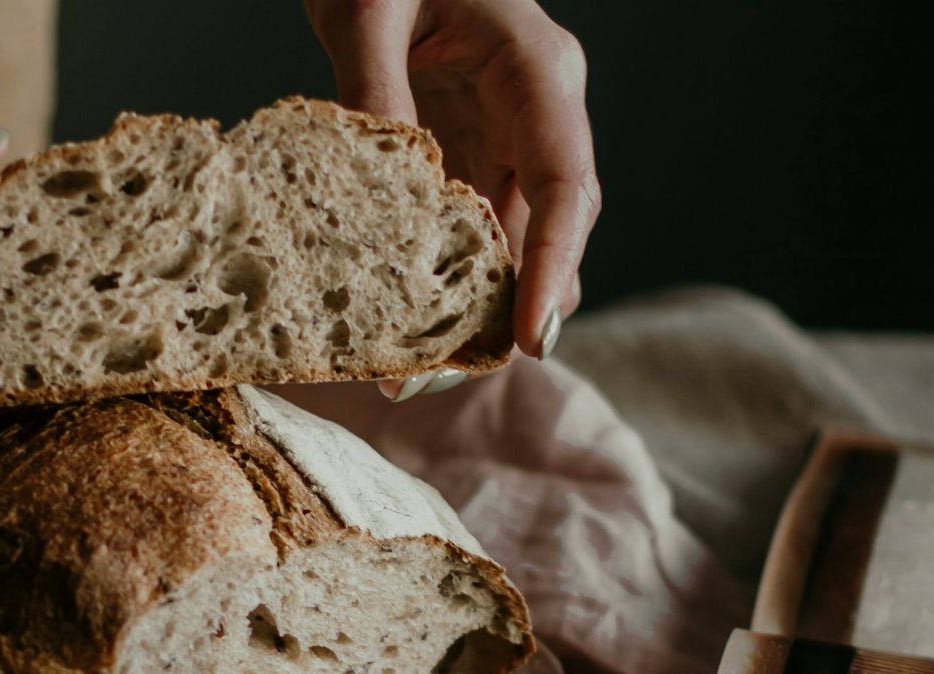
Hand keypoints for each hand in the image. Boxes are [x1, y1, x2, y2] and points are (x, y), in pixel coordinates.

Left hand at [303, 0, 600, 391]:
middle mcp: (538, 111)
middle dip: (506, 311)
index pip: (566, 182)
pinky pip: (476, 230)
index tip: (531, 340)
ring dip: (474, 309)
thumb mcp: (366, 10)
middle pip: (549, 229)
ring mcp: (510, 136)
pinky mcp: (474, 154)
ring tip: (409, 371)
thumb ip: (375, 91)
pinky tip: (404, 327)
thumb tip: (383, 200)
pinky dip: (447, 281)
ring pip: (515, 241)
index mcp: (537, 67)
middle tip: (434, 377)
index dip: (554, 267)